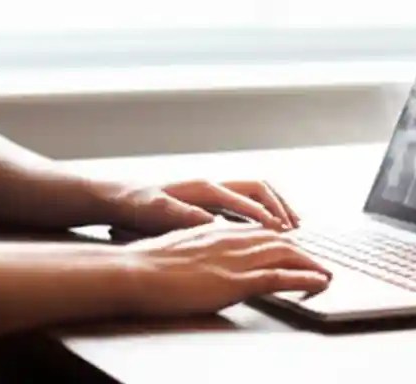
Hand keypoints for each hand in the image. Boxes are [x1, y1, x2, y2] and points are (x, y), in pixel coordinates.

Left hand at [105, 178, 301, 234]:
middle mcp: (210, 184)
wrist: (118, 198)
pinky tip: (266, 227)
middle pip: (257, 187)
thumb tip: (212, 223)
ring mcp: (210, 189)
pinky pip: (244, 199)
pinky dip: (261, 210)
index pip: (243, 198)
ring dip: (274, 205)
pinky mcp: (207, 198)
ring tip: (292, 224)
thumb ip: (184, 215)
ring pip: (253, 191)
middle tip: (296, 226)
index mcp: (202, 188)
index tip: (281, 231)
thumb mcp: (157, 212)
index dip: (263, 215)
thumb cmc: (136, 206)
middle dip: (279, 205)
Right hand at [120, 220, 330, 316]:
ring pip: (285, 253)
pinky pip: (279, 277)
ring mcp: (234, 258)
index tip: (294, 246)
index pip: (257, 230)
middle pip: (278, 239)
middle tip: (319, 260)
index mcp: (216, 230)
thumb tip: (205, 259)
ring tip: (327, 272)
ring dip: (311, 262)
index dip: (280, 238)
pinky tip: (320, 281)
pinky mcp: (234, 280)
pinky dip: (305, 278)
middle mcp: (230, 238)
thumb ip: (198, 249)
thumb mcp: (178, 248)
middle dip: (302, 249)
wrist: (134, 271)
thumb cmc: (147, 264)